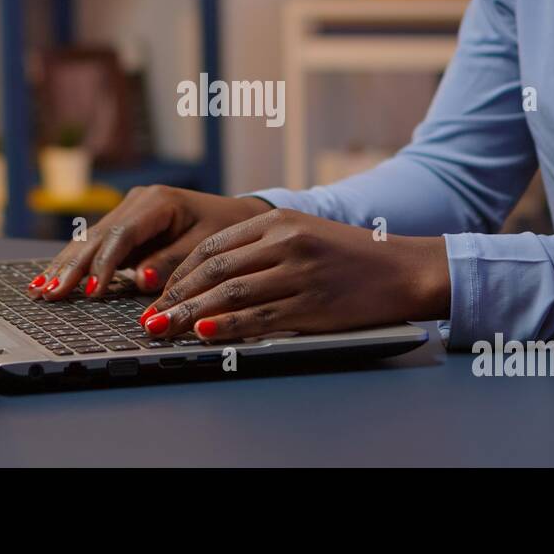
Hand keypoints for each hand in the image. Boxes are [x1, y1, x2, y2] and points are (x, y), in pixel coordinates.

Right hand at [34, 187, 272, 299]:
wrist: (236, 216)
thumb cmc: (225, 231)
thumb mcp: (205, 246)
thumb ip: (173, 262)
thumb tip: (140, 279)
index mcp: (158, 201)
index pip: (122, 235)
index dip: (104, 264)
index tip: (91, 291)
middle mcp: (137, 201)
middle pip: (97, 237)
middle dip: (71, 267)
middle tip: (49, 293)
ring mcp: (127, 210)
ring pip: (89, 240)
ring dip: (65, 265)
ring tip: (39, 289)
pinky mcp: (124, 225)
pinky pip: (95, 245)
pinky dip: (74, 263)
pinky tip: (50, 277)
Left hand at [137, 208, 450, 340]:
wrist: (403, 269)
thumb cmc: (351, 257)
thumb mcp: (304, 235)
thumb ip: (262, 249)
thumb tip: (211, 278)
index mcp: (278, 221)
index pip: (213, 247)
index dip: (179, 273)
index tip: (158, 294)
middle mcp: (284, 241)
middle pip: (213, 270)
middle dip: (175, 296)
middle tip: (150, 317)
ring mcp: (298, 272)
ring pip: (230, 293)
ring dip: (190, 314)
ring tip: (164, 330)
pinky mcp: (312, 302)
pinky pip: (259, 316)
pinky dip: (227, 325)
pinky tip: (204, 333)